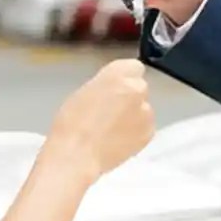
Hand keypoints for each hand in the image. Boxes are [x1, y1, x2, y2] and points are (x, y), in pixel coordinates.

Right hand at [48, 59, 154, 180]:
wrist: (77, 154)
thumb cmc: (72, 125)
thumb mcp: (85, 91)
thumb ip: (106, 86)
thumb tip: (115, 90)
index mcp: (118, 73)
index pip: (133, 67)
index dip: (124, 79)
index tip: (118, 87)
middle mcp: (136, 88)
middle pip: (139, 88)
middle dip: (129, 98)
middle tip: (110, 112)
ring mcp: (145, 111)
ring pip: (142, 109)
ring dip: (133, 116)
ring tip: (110, 130)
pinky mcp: (149, 132)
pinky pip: (145, 127)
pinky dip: (135, 133)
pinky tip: (116, 139)